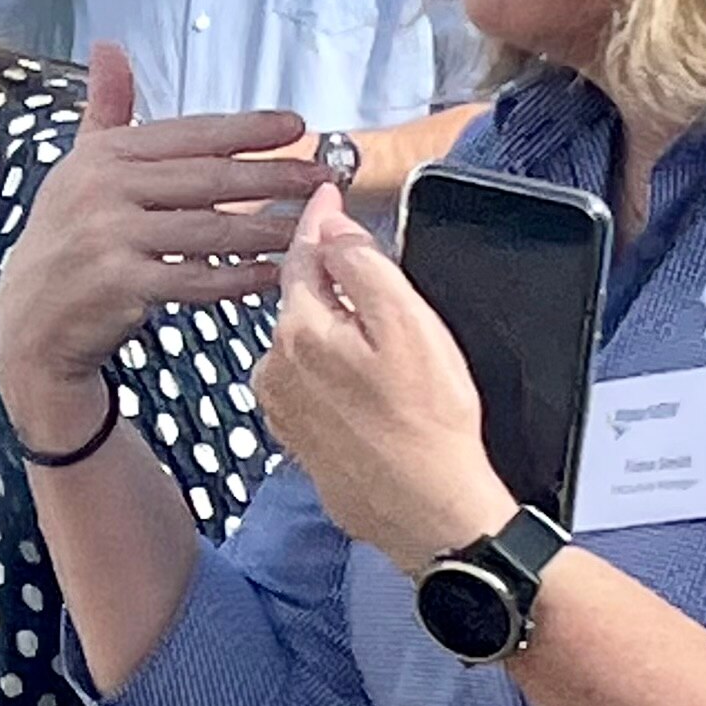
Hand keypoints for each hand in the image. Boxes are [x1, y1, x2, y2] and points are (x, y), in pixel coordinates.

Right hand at [0, 45, 321, 444]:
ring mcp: (108, 236)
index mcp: (100, 154)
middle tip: (323, 178)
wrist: (29, 323)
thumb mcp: (79, 170)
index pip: (188, 134)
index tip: (297, 127)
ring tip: (306, 227)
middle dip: (272, 177)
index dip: (247, 129)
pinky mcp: (119, 284)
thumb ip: (105, 111)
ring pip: (209, 229)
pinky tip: (272, 274)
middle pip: (207, 179)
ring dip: (266, 229)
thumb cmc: (66, 242)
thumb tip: (109, 46)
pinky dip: (238, 277)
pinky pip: (195, 278)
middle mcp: (101, 188)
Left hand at [254, 187, 518, 569]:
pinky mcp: (299, 437)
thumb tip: (332, 228)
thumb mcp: (410, 325)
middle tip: (361, 252)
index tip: (328, 192)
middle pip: (300, 297)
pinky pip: (309, 380)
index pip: (302, 254)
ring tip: (376, 329)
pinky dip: (330, 365)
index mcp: (299, 332)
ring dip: (330, 322)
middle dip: (327, 272)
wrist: (430, 513)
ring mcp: (283, 407)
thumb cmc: (430, 425)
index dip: (320, 219)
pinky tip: (367, 379)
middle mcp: (276, 368)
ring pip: (303, 339)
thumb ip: (365, 267)